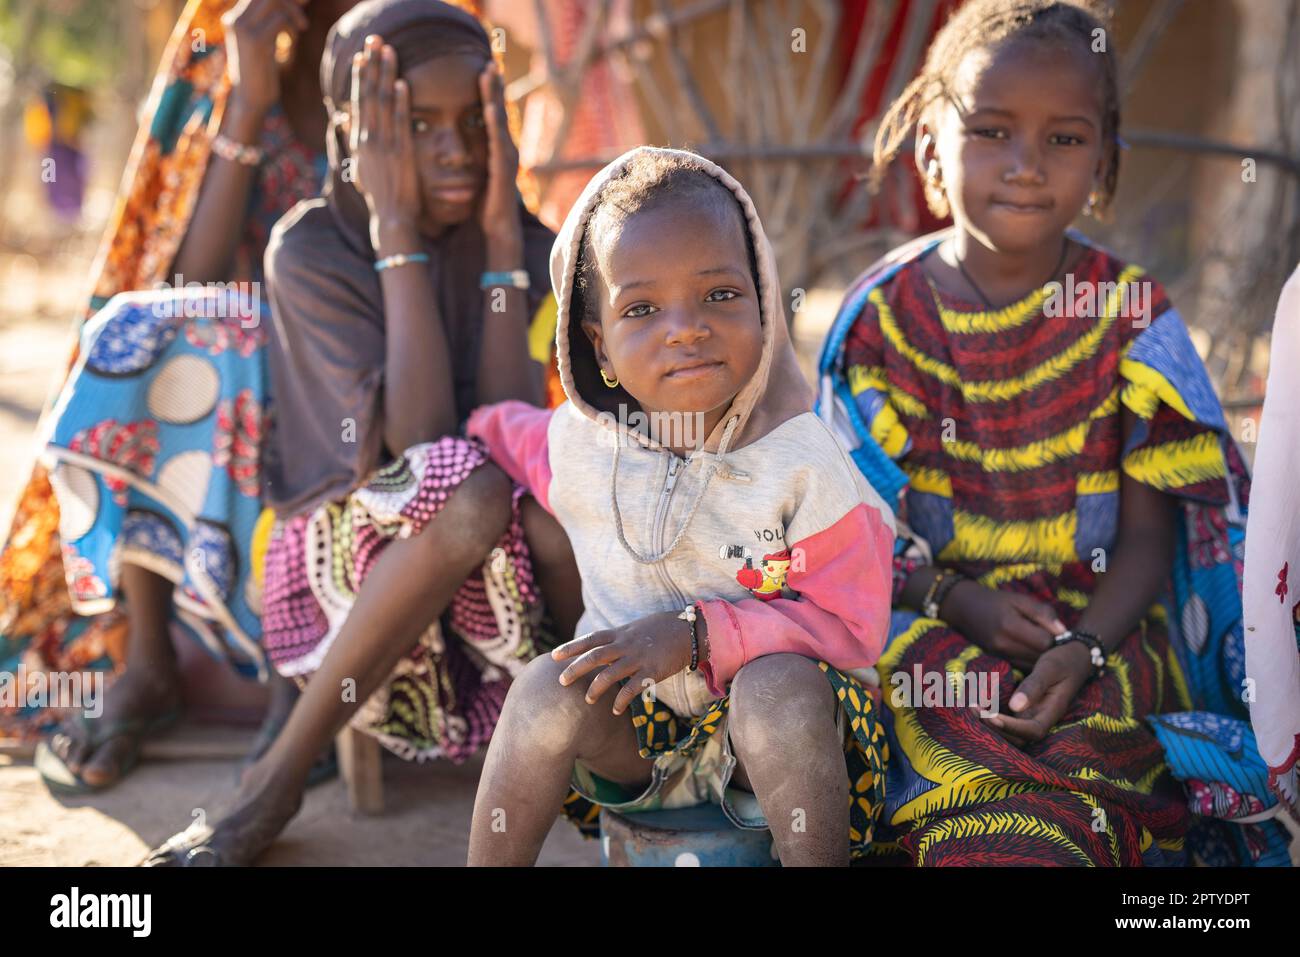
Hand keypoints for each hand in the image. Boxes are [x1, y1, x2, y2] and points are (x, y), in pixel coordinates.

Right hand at [222, 0, 307, 118]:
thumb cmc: (261, 72)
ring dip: (293, 11)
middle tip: (305, 4)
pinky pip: (279, 19)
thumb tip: (293, 2)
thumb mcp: (264, 42)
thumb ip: (271, 21)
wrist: (250, 99)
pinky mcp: (255, 41)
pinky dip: (292, 25)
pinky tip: (294, 37)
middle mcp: (234, 19)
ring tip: (302, 26)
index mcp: (234, 18)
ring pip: (272, 0)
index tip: (301, 1)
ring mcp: (242, 29)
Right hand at [349, 36, 420, 248]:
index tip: (362, 56)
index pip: (358, 102)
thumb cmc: (380, 194)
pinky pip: (400, 122)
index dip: (360, 77)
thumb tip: (341, 119)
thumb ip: (352, 140)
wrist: (391, 218)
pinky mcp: (400, 153)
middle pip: (368, 95)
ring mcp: (383, 145)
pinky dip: (400, 103)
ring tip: (389, 52)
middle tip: (374, 41)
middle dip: (371, 66)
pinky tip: (402, 84)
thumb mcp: (361, 165)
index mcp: (360, 141)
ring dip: (386, 75)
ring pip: (382, 103)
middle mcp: (368, 139)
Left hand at [477, 61, 521, 243]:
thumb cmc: (484, 206)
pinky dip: (493, 123)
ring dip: (495, 96)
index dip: (488, 93)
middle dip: (495, 86)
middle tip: (490, 60)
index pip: (491, 115)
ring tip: (490, 74)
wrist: (497, 232)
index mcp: (496, 150)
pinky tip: (489, 107)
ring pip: (500, 120)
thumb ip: (471, 158)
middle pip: (499, 110)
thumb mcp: (475, 175)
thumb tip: (456, 147)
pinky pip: (497, 141)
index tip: (482, 69)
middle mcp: (505, 150)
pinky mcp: (503, 170)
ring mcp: (506, 158)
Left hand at [550, 611, 693, 714]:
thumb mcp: (633, 629)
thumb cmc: (659, 629)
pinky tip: (614, 710)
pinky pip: (632, 688)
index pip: (590, 639)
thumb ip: (616, 639)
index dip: (571, 647)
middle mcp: (625, 644)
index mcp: (619, 633)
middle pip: (594, 656)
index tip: (553, 656)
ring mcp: (638, 658)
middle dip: (576, 669)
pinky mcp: (651, 671)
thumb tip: (597, 648)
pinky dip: (621, 700)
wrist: (687, 630)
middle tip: (561, 681)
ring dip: (596, 688)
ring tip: (587, 700)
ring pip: (610, 674)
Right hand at [943, 581, 1064, 670]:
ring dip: (1041, 657)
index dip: (1055, 638)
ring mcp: (998, 654)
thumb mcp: (1020, 599)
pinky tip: (1031, 649)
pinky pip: (1022, 665)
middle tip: (1055, 640)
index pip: (1045, 641)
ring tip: (1043, 644)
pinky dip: (1030, 659)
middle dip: (1050, 650)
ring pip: (1031, 665)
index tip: (1058, 631)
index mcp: (1010, 625)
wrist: (965, 607)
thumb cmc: (996, 600)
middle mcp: (1003, 643)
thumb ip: (1043, 613)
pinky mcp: (997, 659)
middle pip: (1039, 656)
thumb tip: (1063, 632)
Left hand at [982, 641, 1092, 747]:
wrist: (1073, 657)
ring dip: (990, 724)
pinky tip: (976, 703)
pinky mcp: (1023, 709)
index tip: (991, 716)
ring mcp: (1031, 715)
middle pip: (1018, 738)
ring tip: (971, 706)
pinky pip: (1006, 719)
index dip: (1011, 728)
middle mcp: (1040, 718)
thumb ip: (1034, 686)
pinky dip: (990, 715)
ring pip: (1010, 732)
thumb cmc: (1063, 660)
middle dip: (995, 728)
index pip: (1032, 731)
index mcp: (1052, 712)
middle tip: (974, 708)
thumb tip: (1014, 706)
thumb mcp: (1050, 668)